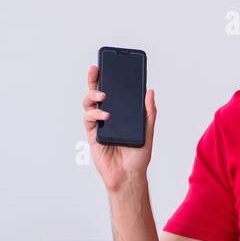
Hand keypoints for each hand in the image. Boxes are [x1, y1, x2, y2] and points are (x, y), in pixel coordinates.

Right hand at [83, 64, 156, 192]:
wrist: (130, 176)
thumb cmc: (138, 156)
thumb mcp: (148, 130)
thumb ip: (148, 112)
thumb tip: (150, 91)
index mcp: (120, 114)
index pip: (113, 92)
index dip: (108, 78)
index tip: (108, 64)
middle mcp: (107, 117)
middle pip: (97, 94)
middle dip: (94, 80)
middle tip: (96, 69)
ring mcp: (99, 126)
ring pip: (89, 105)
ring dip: (93, 96)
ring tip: (103, 95)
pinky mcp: (93, 136)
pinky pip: (89, 120)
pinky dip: (96, 114)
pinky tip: (105, 115)